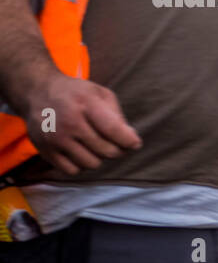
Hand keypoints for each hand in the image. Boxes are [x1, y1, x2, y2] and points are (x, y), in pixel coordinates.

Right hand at [18, 73, 141, 174]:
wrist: (38, 92)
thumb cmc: (76, 94)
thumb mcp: (100, 94)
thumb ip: (117, 116)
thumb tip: (131, 140)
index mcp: (85, 104)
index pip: (113, 130)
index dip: (129, 141)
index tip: (135, 143)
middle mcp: (69, 122)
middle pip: (106, 151)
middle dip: (117, 150)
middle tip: (115, 143)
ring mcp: (55, 138)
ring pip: (91, 164)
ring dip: (98, 158)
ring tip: (95, 146)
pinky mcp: (44, 150)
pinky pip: (72, 171)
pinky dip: (80, 165)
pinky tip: (80, 152)